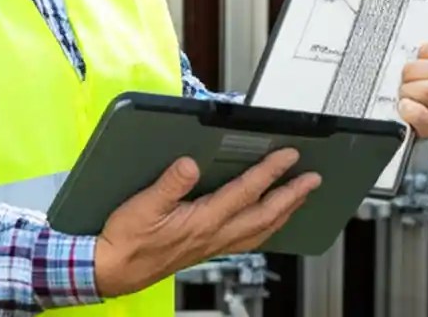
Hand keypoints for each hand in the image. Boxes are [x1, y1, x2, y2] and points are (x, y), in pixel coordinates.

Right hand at [92, 148, 320, 297]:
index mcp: (202, 221)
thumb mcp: (141, 206)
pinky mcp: (207, 249)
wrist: (114, 270)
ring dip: (285, 212)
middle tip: (313, 179)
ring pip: (261, 231)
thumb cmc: (126, 240)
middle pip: (265, 216)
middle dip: (292, 195)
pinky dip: (266, 228)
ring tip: (300, 198)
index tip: (288, 156)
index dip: (270, 172)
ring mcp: (213, 245)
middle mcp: (214, 236)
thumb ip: (168, 185)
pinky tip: (267, 221)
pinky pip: (248, 240)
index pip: (245, 192)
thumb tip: (190, 164)